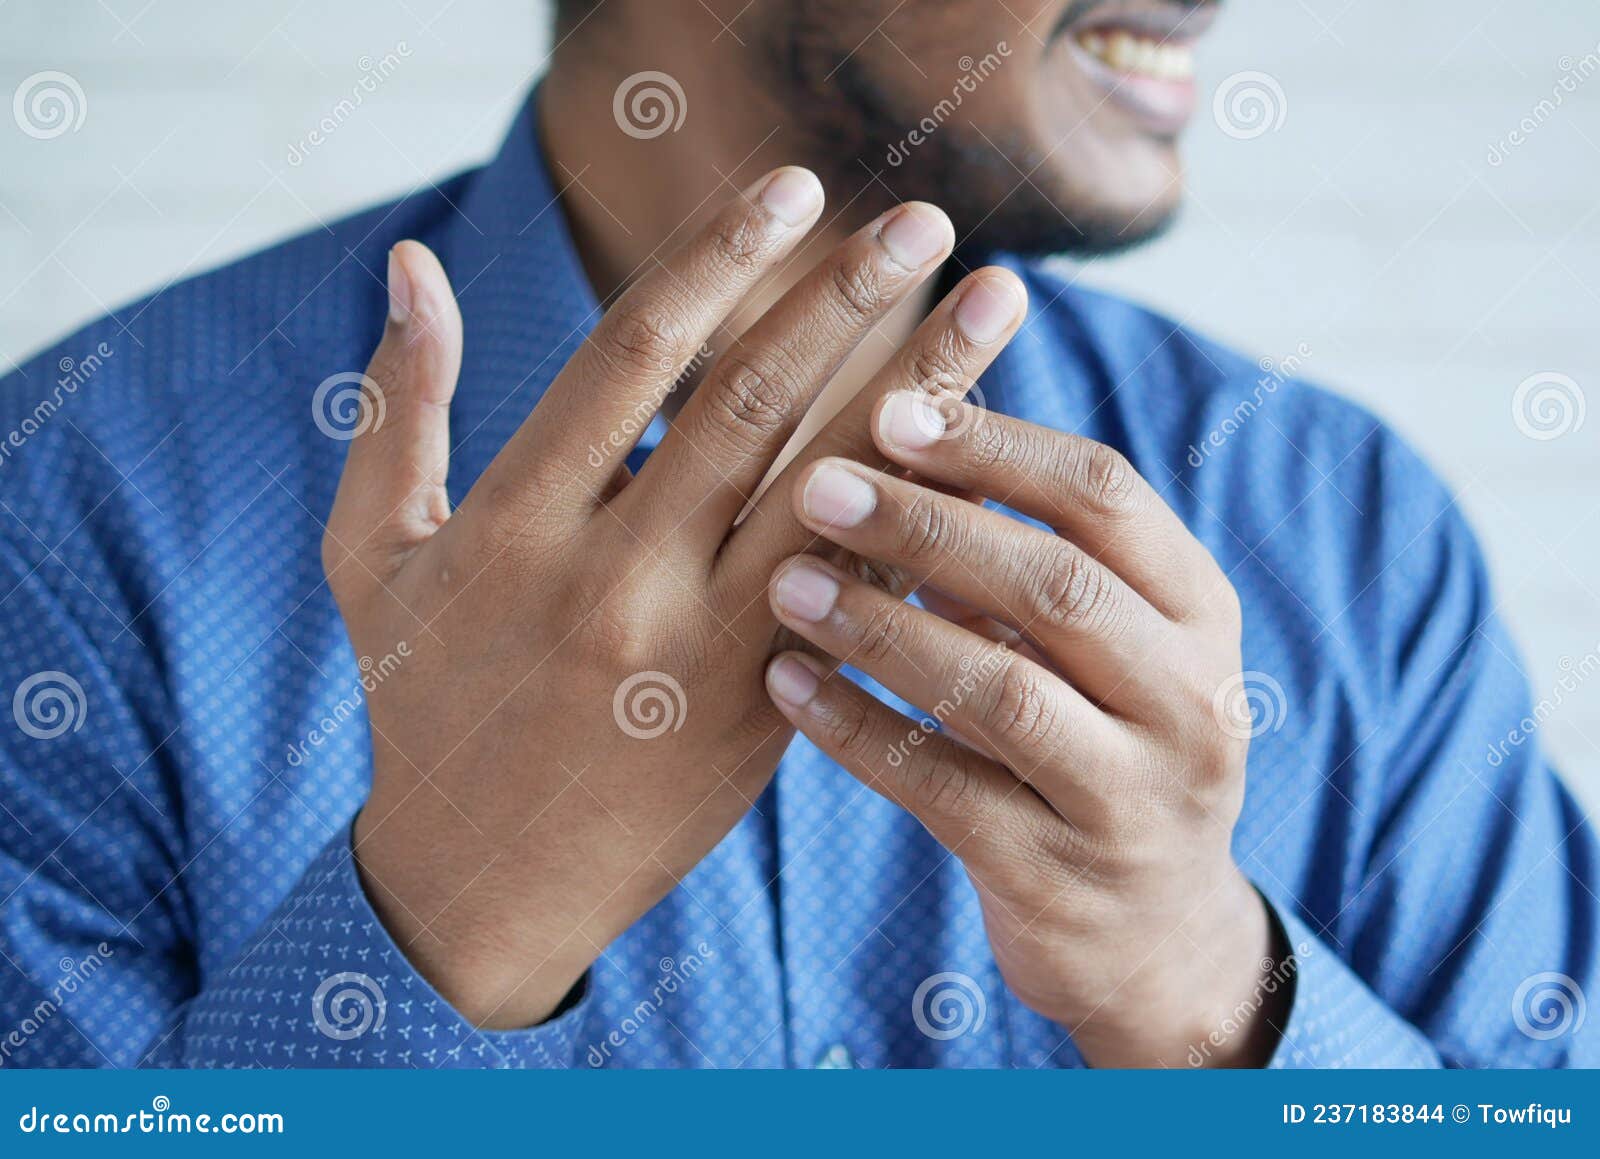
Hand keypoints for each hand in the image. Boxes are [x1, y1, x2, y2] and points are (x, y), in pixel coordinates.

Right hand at [322, 170, 1029, 1027]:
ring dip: (922, 395)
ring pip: (829, 497)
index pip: (633, 357)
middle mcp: (613, 577)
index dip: (720, 262)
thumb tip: (410, 265)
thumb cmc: (419, 703)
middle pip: (750, 409)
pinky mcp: (759, 709)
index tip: (795, 190)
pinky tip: (984, 458)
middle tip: (928, 222)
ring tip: (994, 308)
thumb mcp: (371, 556)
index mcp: (516, 521)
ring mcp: (695, 649)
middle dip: (848, 302)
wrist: (477, 882)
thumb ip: (398, 408)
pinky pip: (855, 596)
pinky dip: (918, 521)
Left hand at [761, 391, 1286, 1066]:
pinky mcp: (1057, 877)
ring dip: (882, 628)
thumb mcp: (1095, 642)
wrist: (1152, 933)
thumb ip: (1021, 546)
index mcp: (1200, 611)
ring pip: (1001, 692)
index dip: (994, 445)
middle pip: (1054, 584)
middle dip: (926, 526)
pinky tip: (788, 684)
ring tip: (786, 583)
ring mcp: (1132, 798)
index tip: (889, 407)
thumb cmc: (1098, 744)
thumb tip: (910, 415)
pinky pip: (942, 791)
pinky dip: (856, 731)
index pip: (1105, 496)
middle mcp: (1190, 699)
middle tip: (816, 489)